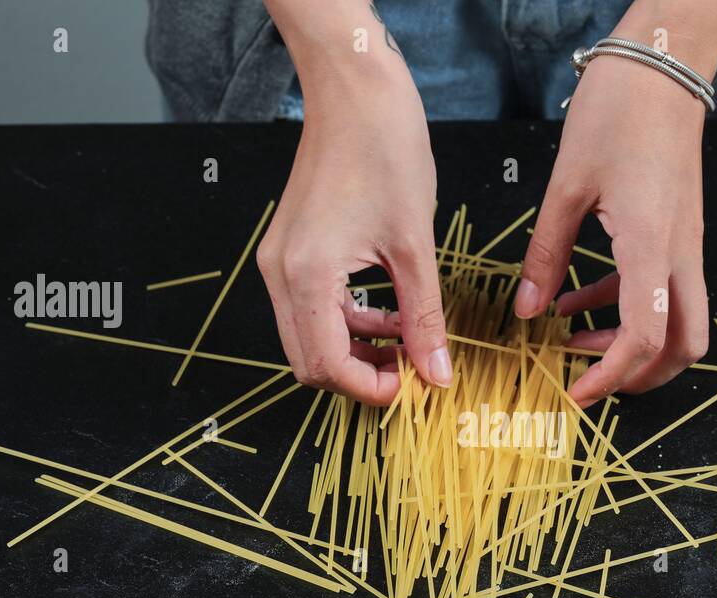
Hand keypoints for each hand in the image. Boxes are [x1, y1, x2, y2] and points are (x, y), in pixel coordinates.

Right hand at [257, 72, 449, 404]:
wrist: (354, 90)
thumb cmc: (384, 151)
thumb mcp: (415, 246)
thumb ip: (424, 317)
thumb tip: (437, 372)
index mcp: (307, 275)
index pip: (326, 364)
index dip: (369, 388)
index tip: (412, 385)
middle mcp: (280, 273)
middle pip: (309, 360)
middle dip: (361, 373)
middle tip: (411, 368)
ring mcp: (279, 261)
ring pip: (310, 336)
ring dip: (356, 348)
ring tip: (408, 338)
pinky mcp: (289, 250)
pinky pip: (312, 307)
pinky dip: (348, 321)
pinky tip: (389, 312)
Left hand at [515, 51, 710, 408]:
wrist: (664, 63)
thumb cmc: (619, 112)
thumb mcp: (567, 186)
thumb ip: (546, 253)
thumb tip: (526, 309)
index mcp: (652, 246)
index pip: (646, 339)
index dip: (612, 376)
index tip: (576, 391)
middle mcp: (680, 254)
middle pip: (685, 345)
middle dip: (642, 376)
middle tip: (591, 379)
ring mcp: (686, 245)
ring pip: (680, 322)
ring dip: (632, 344)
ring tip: (572, 342)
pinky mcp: (679, 232)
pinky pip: (662, 289)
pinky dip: (624, 308)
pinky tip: (575, 301)